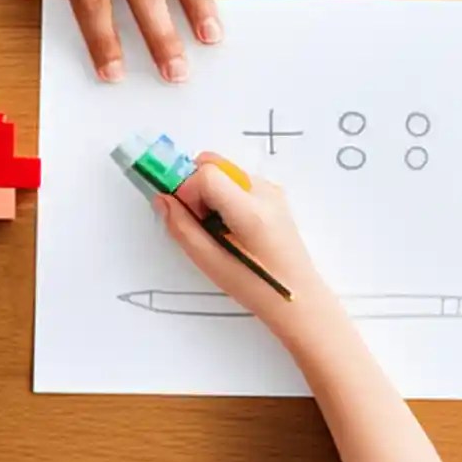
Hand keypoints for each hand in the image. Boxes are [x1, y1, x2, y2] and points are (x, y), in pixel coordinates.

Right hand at [157, 153, 344, 349]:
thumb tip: (162, 199)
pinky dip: (223, 194)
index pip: (207, 174)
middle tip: (196, 218)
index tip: (187, 216)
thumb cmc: (256, 287)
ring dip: (208, 191)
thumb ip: (182, 228)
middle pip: (214, 163)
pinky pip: (235, 180)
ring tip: (215, 226)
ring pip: (223, 171)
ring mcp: (271, 191)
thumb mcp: (210, 263)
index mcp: (250, 211)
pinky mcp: (273, 195)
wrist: (299, 297)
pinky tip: (229, 224)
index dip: (186, 190)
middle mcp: (264, 192)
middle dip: (194, 185)